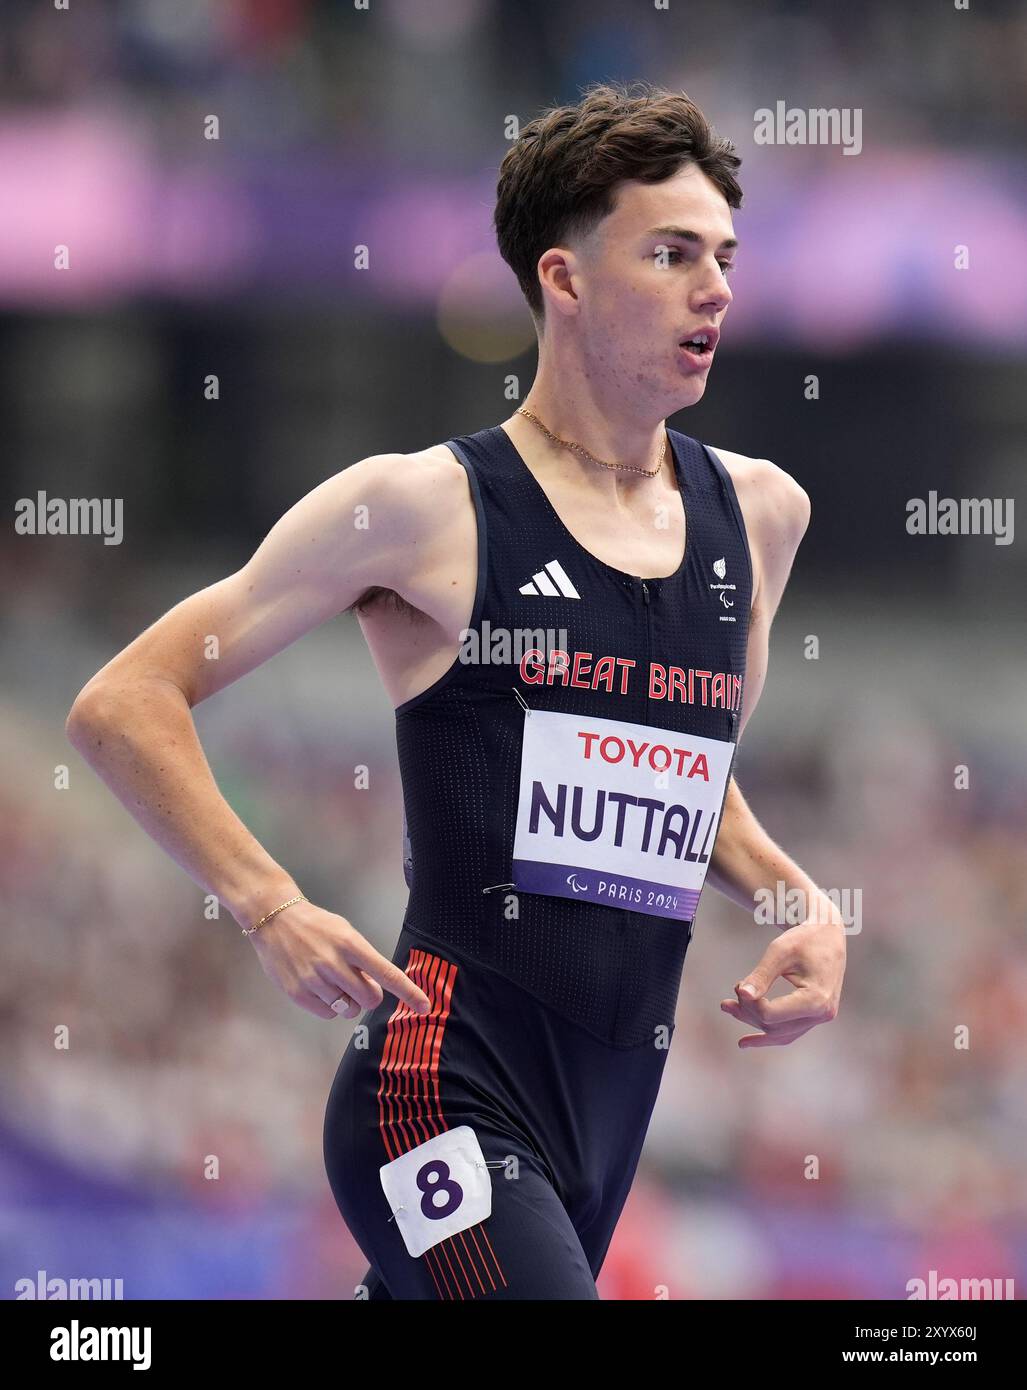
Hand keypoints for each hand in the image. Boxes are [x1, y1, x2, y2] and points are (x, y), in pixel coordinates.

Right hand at [247, 899, 431, 1021]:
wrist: (275, 919)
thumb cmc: (317, 926)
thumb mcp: (345, 932)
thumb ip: (363, 960)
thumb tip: (377, 990)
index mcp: (350, 944)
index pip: (387, 973)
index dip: (409, 992)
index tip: (425, 1006)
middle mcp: (332, 963)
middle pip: (370, 998)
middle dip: (370, 995)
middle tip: (359, 982)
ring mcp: (314, 980)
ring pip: (348, 1009)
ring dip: (348, 1000)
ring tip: (334, 981)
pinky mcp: (298, 993)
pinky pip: (328, 1013)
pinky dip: (330, 1005)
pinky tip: (319, 986)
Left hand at [720, 910, 846, 1047]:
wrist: (828, 934)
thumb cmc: (805, 939)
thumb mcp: (780, 952)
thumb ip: (761, 975)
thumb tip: (741, 995)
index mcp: (816, 999)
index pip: (771, 1014)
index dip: (748, 1004)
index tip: (738, 985)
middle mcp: (822, 1014)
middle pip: (774, 1026)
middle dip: (747, 1012)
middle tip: (730, 994)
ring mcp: (820, 1018)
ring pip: (780, 1033)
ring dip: (753, 1023)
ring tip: (728, 1010)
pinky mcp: (815, 1016)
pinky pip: (789, 1033)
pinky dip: (768, 1035)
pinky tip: (747, 1041)